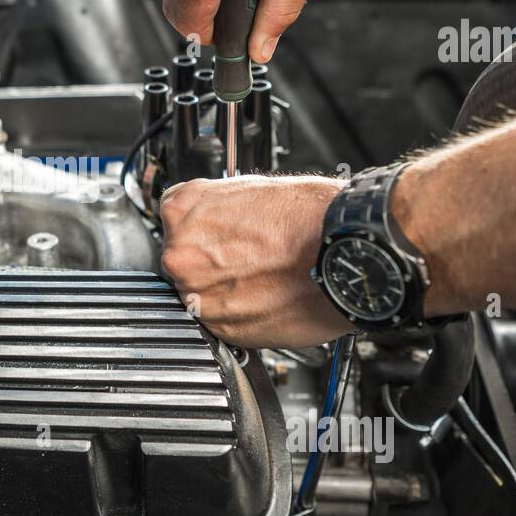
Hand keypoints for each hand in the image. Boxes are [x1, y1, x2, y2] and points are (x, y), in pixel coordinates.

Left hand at [160, 175, 353, 348]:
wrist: (342, 250)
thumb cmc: (307, 216)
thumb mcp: (246, 187)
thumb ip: (211, 208)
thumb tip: (205, 223)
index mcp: (180, 212)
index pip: (173, 222)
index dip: (202, 230)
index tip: (221, 236)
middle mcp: (181, 256)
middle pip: (182, 263)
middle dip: (209, 263)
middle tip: (248, 258)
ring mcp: (198, 295)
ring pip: (200, 295)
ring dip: (223, 291)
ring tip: (262, 277)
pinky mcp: (222, 329)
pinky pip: (221, 322)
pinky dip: (240, 314)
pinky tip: (266, 296)